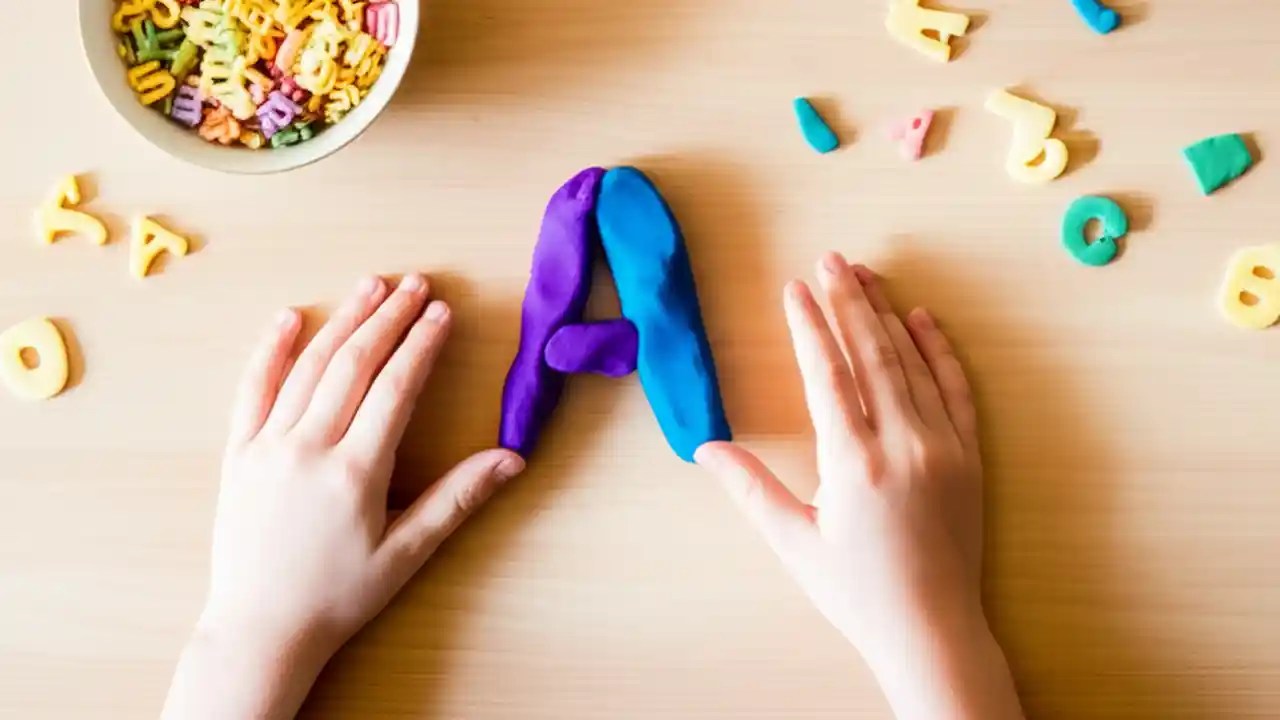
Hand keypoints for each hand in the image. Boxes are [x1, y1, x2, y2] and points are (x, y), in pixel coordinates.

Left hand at [162, 275, 524, 719]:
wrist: (260, 630)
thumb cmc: (338, 598)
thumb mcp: (406, 553)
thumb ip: (457, 499)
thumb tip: (511, 459)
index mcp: (355, 472)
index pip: (395, 388)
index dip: (421, 345)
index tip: (441, 313)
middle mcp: (308, 448)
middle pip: (354, 364)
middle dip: (389, 318)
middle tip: (415, 284)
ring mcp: (267, 447)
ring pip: (308, 367)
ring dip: (343, 321)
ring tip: (371, 286)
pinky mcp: (238, 454)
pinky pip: (252, 390)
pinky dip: (270, 351)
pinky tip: (290, 319)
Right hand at [697, 253, 1021, 719]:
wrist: (932, 631)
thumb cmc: (857, 592)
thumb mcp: (794, 543)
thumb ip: (751, 489)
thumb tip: (704, 449)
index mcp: (853, 461)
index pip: (827, 374)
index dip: (809, 327)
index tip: (795, 288)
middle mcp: (902, 443)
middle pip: (872, 354)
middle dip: (848, 301)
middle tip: (831, 259)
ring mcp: (942, 447)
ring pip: (913, 364)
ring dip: (887, 315)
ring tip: (866, 275)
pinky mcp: (970, 458)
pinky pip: (957, 391)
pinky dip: (940, 352)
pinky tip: (923, 320)